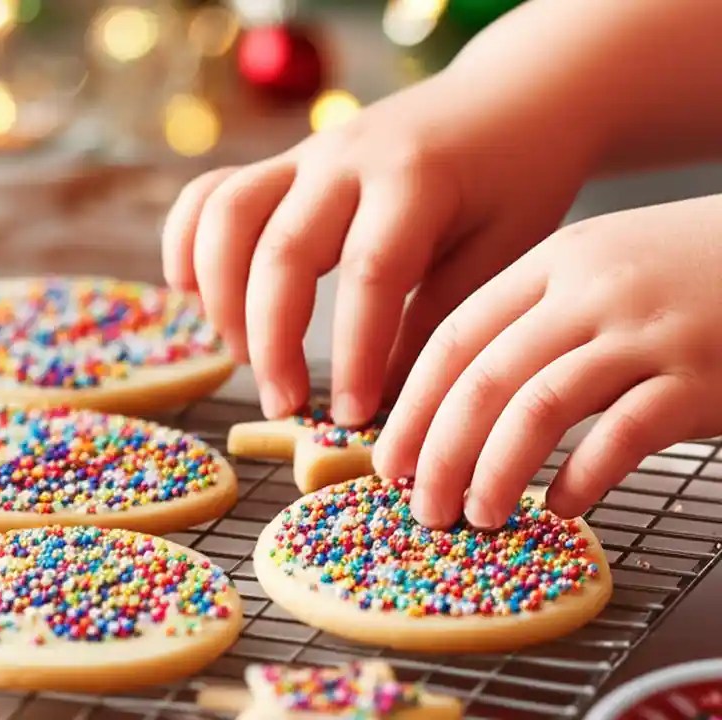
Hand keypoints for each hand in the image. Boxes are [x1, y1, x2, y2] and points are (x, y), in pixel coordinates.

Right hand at [161, 57, 595, 424]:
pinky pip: (210, 194)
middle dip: (271, 341)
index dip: (354, 354)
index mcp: (415, 181)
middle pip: (281, 251)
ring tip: (242, 354)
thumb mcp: (502, 252)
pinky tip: (188, 292)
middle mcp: (347, 160)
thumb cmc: (516, 182)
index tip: (353, 417)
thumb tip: (387, 406)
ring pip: (228, 217)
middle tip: (285, 404)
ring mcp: (305, 156)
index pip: (369, 274)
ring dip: (222, 296)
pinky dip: (186, 241)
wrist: (512, 97)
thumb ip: (437, 321)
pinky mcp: (280, 163)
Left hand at [374, 195, 721, 528]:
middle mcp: (592, 292)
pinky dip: (580, 478)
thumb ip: (536, 319)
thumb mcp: (604, 268)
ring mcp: (649, 333)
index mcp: (554, 264)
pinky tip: (561, 505)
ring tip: (476, 515)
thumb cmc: (692, 272)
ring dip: (494, 472)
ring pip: (539, 408)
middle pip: (483, 379)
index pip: (455, 338)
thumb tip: (458, 402)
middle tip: (421, 504)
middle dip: (438, 451)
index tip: (389, 456)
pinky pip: (622, 436)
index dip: (412, 405)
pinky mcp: (702, 378)